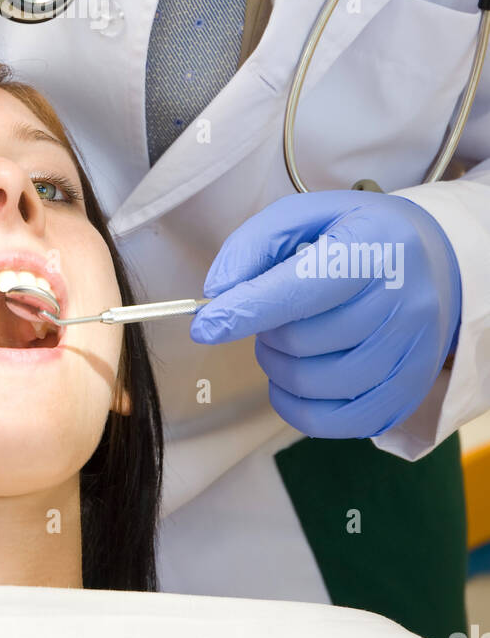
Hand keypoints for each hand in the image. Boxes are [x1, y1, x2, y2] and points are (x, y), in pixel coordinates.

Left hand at [190, 190, 461, 438]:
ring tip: (284, 339)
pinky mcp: (408, 393)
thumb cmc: (357, 236)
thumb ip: (255, 244)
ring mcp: (411, 354)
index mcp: (373, 248)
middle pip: (304, 340)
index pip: (302, 288)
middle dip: (266, 331)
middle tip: (270, 314)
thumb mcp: (307, 215)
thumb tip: (217, 291)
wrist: (434, 264)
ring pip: (316, 382)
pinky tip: (292, 380)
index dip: (247, 310)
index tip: (204, 325)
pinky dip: (297, 407)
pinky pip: (337, 422)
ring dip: (278, 366)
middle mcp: (401, 303)